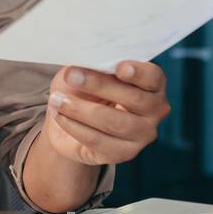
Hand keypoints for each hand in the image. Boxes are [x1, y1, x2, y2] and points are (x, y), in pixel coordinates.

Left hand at [44, 61, 169, 165]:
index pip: (153, 77)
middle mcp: (155, 110)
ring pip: (115, 123)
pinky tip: (59, 115)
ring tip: (57, 100)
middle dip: (100, 86)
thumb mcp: (87, 69)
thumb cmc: (85, 89)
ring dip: (81, 110)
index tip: (120, 67)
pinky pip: (98, 141)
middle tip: (71, 76)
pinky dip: (74, 126)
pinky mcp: (123, 153)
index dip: (139, 72)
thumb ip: (96, 64)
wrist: (68, 120)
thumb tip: (87, 59)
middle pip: (135, 99)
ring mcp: (142, 134)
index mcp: (152, 84)